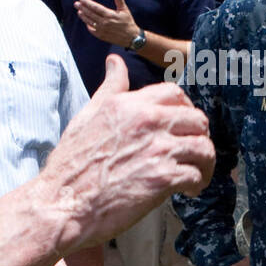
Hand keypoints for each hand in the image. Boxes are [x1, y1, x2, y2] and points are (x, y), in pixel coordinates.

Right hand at [40, 54, 214, 251]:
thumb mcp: (87, 116)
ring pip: (203, 147)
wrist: (62, 203)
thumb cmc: (71, 165)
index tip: (183, 126)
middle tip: (192, 152)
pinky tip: (187, 190)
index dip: (185, 109)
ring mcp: (157, 149)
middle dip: (199, 136)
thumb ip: (110, 89)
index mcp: (128, 104)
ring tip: (195, 174)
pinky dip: (196, 184)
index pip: (175, 93)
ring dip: (203, 163)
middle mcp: (147, 121)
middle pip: (197, 119)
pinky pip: (196, 175)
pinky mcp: (163, 178)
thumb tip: (115, 62)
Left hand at [75, 0, 137, 46]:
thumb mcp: (125, 10)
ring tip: (79, 11)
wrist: (131, 38)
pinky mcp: (102, 36)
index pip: (95, 7)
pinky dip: (88, 25)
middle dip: (82, 8)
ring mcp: (102, 30)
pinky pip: (92, 30)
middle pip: (90, 14)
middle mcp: (104, 22)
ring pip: (90, 22)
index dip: (87, 3)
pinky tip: (85, 21)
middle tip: (76, 4)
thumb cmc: (128, 22)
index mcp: (109, 15)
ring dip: (83, 16)